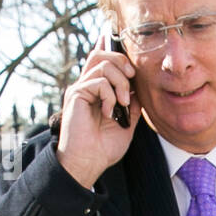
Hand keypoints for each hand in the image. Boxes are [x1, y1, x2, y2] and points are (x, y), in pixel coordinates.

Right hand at [54, 33, 140, 188]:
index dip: (115, 53)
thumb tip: (139, 88)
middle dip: (122, 62)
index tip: (131, 67)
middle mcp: (87, 86)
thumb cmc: (104, 146)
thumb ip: (132, 103)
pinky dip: (110, 97)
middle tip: (132, 80)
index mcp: (97, 90)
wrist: (90, 161)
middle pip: (101, 54)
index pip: (103, 60)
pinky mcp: (76, 94)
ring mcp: (80, 88)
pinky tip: (109, 113)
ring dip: (121, 83)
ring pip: (103, 64)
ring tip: (122, 103)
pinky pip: (99, 82)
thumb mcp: (127, 122)